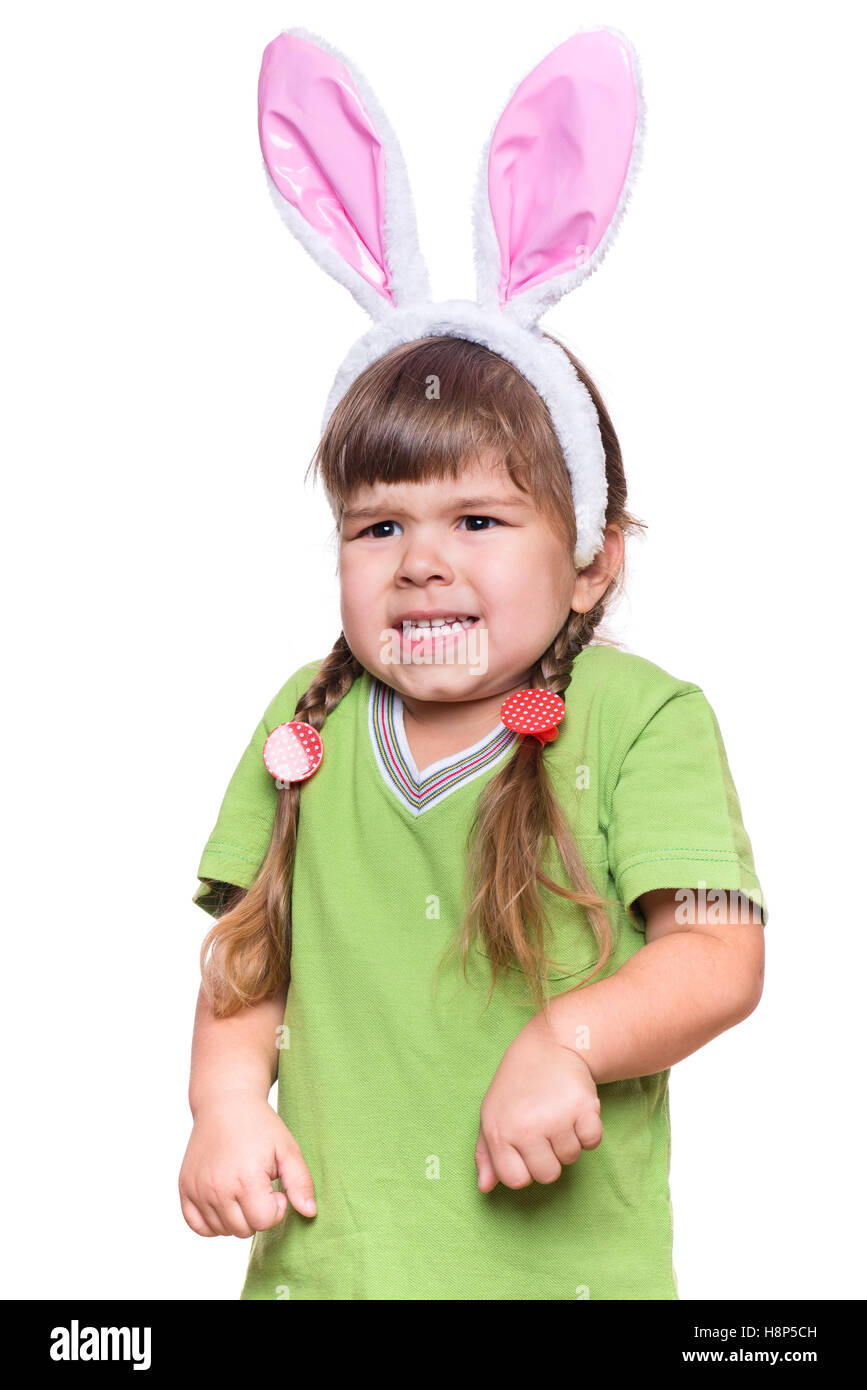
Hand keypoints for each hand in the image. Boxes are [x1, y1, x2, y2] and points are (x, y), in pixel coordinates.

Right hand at [179, 1093, 316, 1236]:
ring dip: (237, 1217)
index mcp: (246, 1179)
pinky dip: (212, 1222)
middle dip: (257, 1213)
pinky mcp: (185, 1188)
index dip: (277, 1208)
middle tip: (259, 1186)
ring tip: (243, 1188)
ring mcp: (198, 1190)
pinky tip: (225, 1201)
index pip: (264, 1222)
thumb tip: (310, 1213)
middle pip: (243, 1230)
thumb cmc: (260, 1126)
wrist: (225, 1103)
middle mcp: (218, 1188)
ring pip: (223, 1230)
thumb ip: (301, 1183)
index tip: (276, 1188)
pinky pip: (198, 1226)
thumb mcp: (288, 1149)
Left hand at [475, 1018, 601, 1191]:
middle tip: (544, 1129)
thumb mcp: (491, 1114)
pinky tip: (576, 1112)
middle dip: (549, 1157)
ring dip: (568, 1141)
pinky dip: (588, 1131)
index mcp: (499, 1131)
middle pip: (548, 1175)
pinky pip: (592, 1142)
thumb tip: (485, 1188)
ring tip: (558, 1114)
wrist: (548, 1045)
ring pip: (571, 1158)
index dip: (524, 1168)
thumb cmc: (516, 1086)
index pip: (516, 1180)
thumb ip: (486, 1154)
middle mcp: (526, 1127)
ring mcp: (556, 1118)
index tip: (525, 1148)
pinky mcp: (584, 1108)